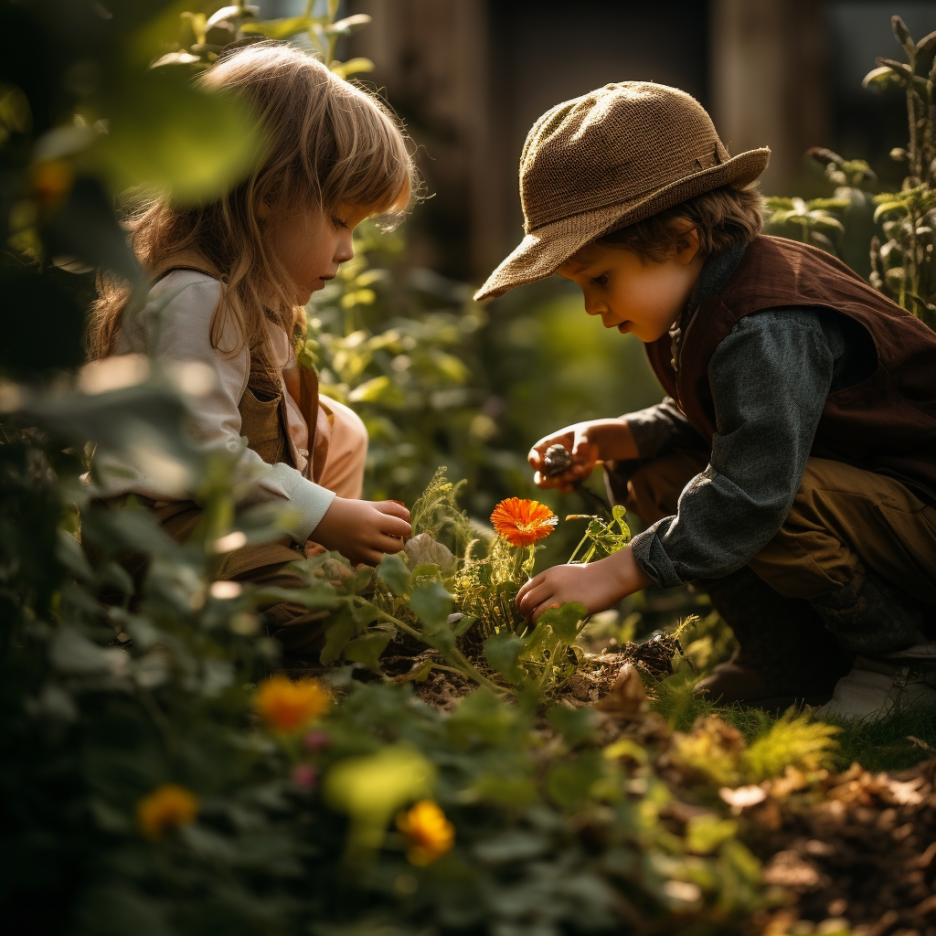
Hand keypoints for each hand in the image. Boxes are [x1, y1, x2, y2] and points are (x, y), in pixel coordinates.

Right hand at [313, 497, 410, 565]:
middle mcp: (369, 536)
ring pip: (385, 557)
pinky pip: (373, 563)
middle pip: (397, 546)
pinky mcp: (354, 557)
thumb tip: (409, 518)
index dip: (405, 527)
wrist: (325, 519)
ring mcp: (361, 549)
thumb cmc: (352, 510)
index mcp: (375, 520)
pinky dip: (374, 557)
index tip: (400, 526)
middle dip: (398, 541)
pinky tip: (370, 548)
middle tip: (392, 535)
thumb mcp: (372, 505)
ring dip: (385, 550)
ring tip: (379, 541)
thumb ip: (392, 509)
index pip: (403, 527)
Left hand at [515, 546, 651, 622]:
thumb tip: (539, 602)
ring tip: (538, 627)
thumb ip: (552, 585)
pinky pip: (549, 619)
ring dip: (533, 622)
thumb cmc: (591, 578)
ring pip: (534, 612)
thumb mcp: (566, 575)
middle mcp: (550, 582)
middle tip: (528, 621)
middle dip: (523, 613)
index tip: (522, 610)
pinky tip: (549, 629)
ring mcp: (559, 594)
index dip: (520, 601)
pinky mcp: (569, 606)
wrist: (610, 576)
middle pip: (526, 600)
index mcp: (549, 573)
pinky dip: (545, 626)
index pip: (525, 588)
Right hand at [528, 419, 637, 492]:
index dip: (534, 461)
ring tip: (576, 474)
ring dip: (561, 483)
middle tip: (562, 479)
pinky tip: (574, 486)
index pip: (533, 455)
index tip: (541, 465)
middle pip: (539, 477)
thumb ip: (582, 440)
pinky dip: (568, 487)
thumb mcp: (585, 433)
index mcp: (547, 447)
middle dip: (549, 481)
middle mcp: (548, 462)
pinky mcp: (566, 480)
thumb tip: (578, 452)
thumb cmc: (584, 434)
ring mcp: (556, 473)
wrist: (595, 444)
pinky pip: (562, 488)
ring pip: (551, 484)